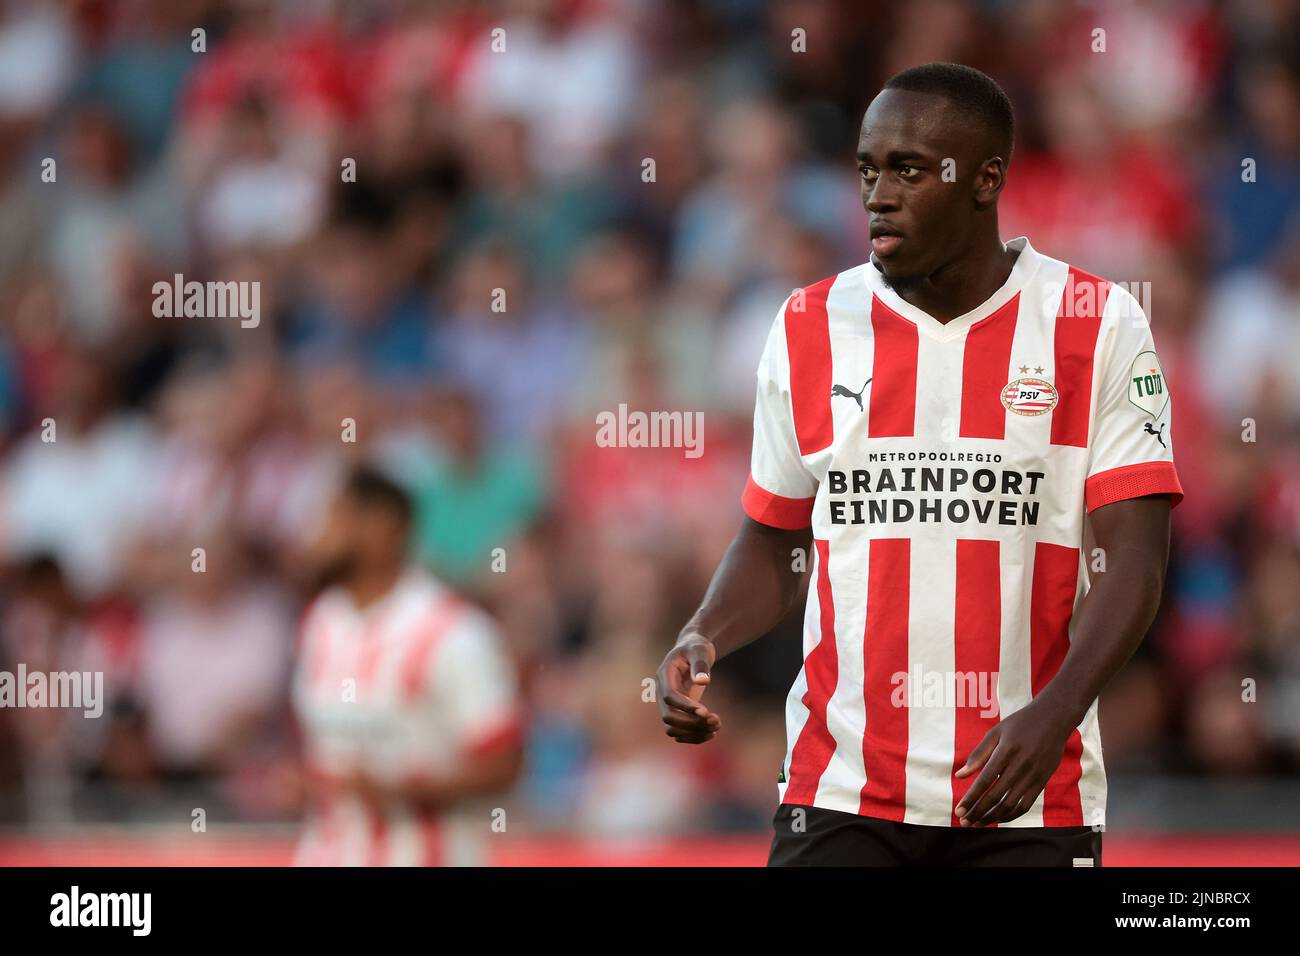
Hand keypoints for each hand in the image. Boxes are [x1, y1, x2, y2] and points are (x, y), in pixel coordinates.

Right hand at [656, 630, 720, 743]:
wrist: (692, 650)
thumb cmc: (696, 647)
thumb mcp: (700, 650)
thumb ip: (700, 664)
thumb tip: (703, 681)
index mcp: (665, 674)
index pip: (669, 696)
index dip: (686, 706)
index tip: (706, 712)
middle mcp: (662, 691)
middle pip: (668, 716)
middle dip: (692, 723)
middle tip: (716, 720)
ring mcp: (667, 704)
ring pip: (672, 728)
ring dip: (693, 732)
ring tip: (717, 727)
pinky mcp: (677, 712)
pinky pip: (679, 731)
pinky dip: (693, 736)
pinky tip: (711, 733)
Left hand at [953, 700, 1075, 826]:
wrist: (1054, 718)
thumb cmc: (1020, 724)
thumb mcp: (996, 732)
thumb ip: (978, 755)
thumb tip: (959, 776)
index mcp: (1006, 751)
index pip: (984, 781)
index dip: (971, 798)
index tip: (958, 810)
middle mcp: (1021, 765)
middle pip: (996, 796)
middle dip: (978, 812)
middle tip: (964, 822)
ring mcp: (1034, 775)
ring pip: (1011, 804)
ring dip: (992, 817)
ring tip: (978, 823)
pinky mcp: (1043, 781)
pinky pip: (1026, 804)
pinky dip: (1011, 815)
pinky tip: (998, 818)